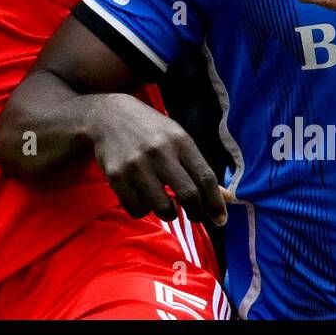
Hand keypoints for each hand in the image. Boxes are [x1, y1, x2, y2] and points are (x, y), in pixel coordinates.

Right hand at [84, 94, 225, 225]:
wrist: (107, 115)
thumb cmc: (151, 130)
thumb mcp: (178, 140)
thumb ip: (199, 168)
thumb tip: (227, 198)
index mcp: (179, 141)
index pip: (205, 178)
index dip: (216, 203)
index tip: (220, 219)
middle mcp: (159, 153)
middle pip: (189, 196)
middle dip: (197, 214)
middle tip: (196, 217)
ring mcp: (137, 166)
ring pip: (164, 208)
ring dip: (170, 214)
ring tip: (165, 205)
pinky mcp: (117, 177)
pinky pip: (138, 210)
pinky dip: (144, 210)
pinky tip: (143, 198)